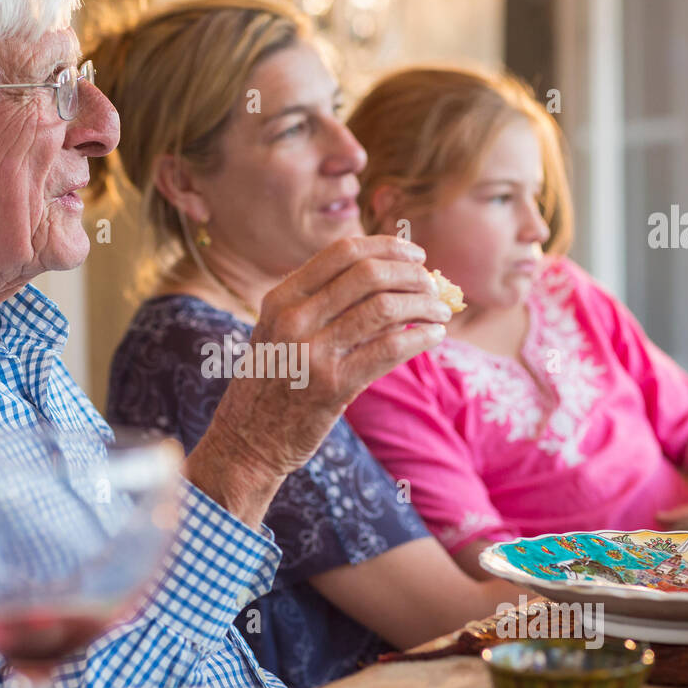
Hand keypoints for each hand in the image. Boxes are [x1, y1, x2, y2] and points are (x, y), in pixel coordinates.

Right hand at [186, 235, 448, 523]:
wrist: (247, 441)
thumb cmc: (272, 383)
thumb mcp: (278, 332)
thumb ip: (318, 303)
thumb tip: (385, 277)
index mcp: (281, 298)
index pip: (342, 253)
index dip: (387, 246)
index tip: (415, 255)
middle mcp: (293, 319)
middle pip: (368, 274)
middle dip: (411, 275)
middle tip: (432, 284)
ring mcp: (312, 352)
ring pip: (384, 308)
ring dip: (423, 305)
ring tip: (440, 311)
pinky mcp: (333, 386)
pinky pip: (389, 349)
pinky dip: (420, 338)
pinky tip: (434, 336)